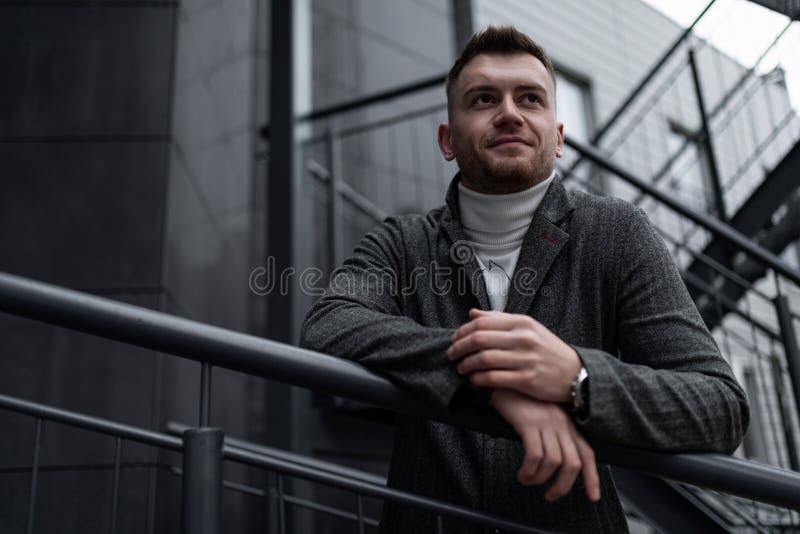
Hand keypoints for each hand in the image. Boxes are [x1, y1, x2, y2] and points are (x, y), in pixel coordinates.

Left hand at [447, 309, 581, 402]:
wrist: (576, 374)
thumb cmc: (548, 350)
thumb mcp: (528, 328)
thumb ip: (499, 320)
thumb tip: (472, 314)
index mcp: (522, 322)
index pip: (482, 323)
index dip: (462, 331)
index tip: (454, 339)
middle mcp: (524, 338)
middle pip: (479, 340)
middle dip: (459, 348)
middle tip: (451, 354)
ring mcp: (526, 359)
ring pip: (483, 359)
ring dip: (466, 365)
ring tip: (460, 368)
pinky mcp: (527, 380)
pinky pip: (493, 378)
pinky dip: (478, 379)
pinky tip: (473, 380)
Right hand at [490, 389, 600, 501]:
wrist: (504, 380)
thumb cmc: (520, 401)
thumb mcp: (543, 417)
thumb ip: (552, 436)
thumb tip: (555, 465)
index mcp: (567, 424)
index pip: (587, 454)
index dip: (592, 477)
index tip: (592, 496)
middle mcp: (561, 424)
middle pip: (573, 463)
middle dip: (563, 486)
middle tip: (551, 495)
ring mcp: (546, 423)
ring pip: (554, 462)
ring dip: (540, 479)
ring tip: (527, 480)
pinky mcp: (529, 423)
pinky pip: (534, 455)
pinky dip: (529, 470)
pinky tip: (522, 473)